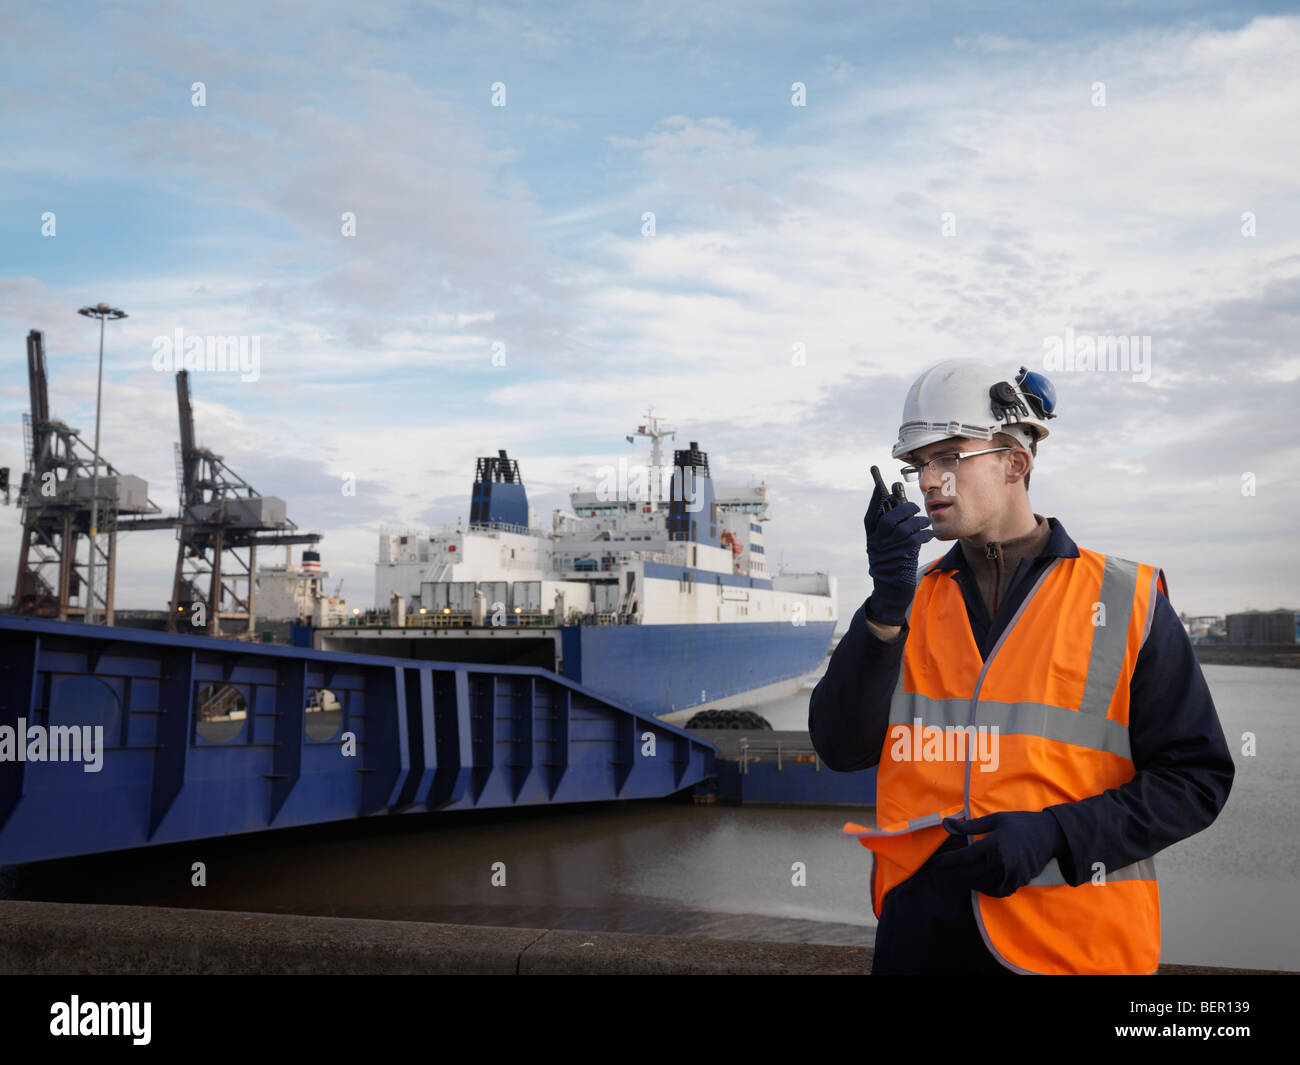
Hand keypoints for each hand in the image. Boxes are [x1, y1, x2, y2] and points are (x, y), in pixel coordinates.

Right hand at [863, 479, 934, 625]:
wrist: (890, 593)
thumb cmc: (892, 567)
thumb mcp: (887, 548)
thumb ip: (891, 533)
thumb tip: (904, 512)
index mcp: (871, 539)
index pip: (870, 516)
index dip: (875, 500)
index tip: (881, 486)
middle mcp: (877, 544)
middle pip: (888, 519)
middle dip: (903, 509)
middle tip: (914, 506)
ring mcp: (888, 552)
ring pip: (902, 529)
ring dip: (917, 521)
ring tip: (925, 521)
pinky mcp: (901, 560)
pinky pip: (914, 541)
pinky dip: (924, 534)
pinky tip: (930, 534)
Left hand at [931, 811, 1065, 896]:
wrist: (1051, 835)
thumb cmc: (1021, 823)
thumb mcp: (995, 819)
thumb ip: (970, 826)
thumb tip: (946, 824)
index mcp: (993, 845)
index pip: (963, 858)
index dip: (948, 862)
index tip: (937, 863)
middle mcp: (1001, 862)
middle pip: (969, 874)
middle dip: (954, 873)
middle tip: (945, 871)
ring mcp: (1011, 874)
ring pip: (982, 885)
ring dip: (968, 882)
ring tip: (960, 876)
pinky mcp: (1019, 881)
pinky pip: (998, 891)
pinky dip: (986, 889)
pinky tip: (980, 882)